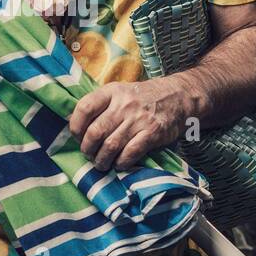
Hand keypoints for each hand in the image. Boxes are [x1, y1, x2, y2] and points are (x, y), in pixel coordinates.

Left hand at [68, 78, 190, 171]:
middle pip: (96, 131)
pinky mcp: (152, 133)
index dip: (75, 126)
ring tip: (102, 164)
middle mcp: (124, 104)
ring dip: (102, 160)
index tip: (77, 136)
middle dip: (88, 149)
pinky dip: (121, 163)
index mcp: (112, 91)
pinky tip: (120, 164)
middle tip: (89, 154)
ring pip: (110, 146)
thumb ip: (102, 105)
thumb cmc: (144, 98)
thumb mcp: (121, 92)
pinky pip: (130, 153)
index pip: (84, 108)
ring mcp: (138, 119)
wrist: (179, 96)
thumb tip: (76, 125)